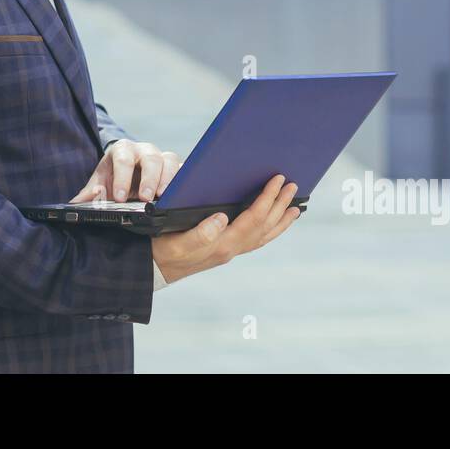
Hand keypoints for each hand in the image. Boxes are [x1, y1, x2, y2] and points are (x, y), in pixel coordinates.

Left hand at [69, 139, 180, 203]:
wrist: (125, 177)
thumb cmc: (111, 180)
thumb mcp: (97, 186)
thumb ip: (87, 195)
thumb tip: (82, 201)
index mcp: (122, 150)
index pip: (123, 159)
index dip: (121, 177)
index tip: (119, 197)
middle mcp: (143, 150)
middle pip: (150, 158)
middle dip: (148, 178)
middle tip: (145, 199)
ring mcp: (161, 157)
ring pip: (170, 160)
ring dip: (169, 179)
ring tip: (165, 197)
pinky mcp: (175, 168)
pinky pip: (184, 169)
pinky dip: (185, 180)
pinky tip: (183, 194)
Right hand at [150, 175, 300, 284]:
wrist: (154, 268)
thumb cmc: (162, 250)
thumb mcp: (176, 241)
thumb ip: (200, 233)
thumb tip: (222, 218)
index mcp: (223, 244)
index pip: (253, 218)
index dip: (268, 198)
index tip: (278, 180)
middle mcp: (232, 249)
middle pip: (265, 226)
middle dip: (280, 205)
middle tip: (294, 186)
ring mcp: (231, 251)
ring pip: (264, 236)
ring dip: (280, 220)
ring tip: (295, 208)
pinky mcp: (226, 250)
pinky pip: (256, 240)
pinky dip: (269, 230)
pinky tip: (272, 224)